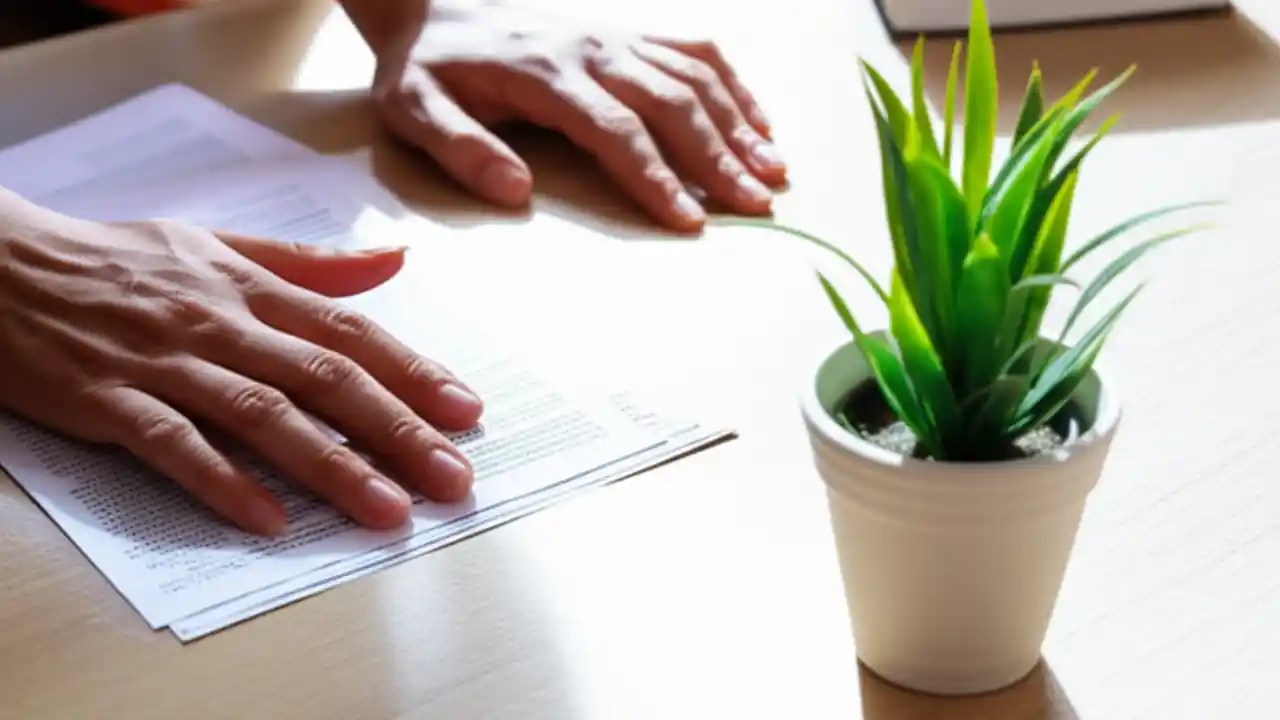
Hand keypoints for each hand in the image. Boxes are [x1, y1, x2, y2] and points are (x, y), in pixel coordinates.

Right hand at [0, 194, 482, 535]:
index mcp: (248, 287)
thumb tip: (393, 261)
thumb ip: (307, 262)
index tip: (465, 410)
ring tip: (387, 508)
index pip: (349, 331)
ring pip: (262, 415)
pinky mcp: (106, 400)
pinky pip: (172, 445)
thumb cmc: (115, 258)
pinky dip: (221, 481)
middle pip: (323, 377)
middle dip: (396, 429)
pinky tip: (269, 519)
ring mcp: (163, 363)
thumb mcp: (214, 243)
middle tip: (451, 476)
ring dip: (331, 465)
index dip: (414, 372)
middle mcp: (217, 323)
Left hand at [351, 0, 784, 231]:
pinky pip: (693, 50)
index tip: (690, 221)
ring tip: (774, 172)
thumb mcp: (414, 110)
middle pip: (672, 102)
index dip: (656, 177)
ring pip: (694, 74)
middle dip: (718, 157)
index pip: (615, 130)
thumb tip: (515, 194)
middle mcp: (592, 49)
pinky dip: (733, 85)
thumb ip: (461, 149)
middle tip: (756, 206)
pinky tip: (759, 122)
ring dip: (738, 124)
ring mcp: (615, 35)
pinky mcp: (625, 32)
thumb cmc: (425, 69)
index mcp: (545, 74)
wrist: (428, 4)